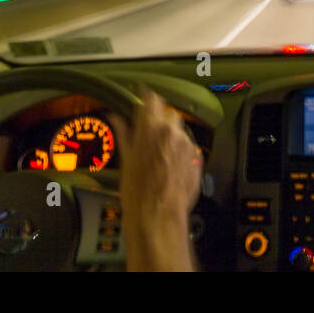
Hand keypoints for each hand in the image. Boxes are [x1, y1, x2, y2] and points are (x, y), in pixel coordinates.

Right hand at [112, 87, 202, 270]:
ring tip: (159, 157)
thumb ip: (124, 133)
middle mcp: (172, 132)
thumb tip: (116, 117)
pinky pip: (188, 148)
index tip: (143, 96)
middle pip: (168, 115)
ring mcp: (187, 146)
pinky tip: (170, 166)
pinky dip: (180, 152)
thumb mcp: (126, 160)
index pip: (151, 99)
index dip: (147, 96)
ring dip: (170, 137)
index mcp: (151, 128)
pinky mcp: (197, 159)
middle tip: (148, 135)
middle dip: (159, 121)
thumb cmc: (138, 192)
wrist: (158, 216)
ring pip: (179, 132)